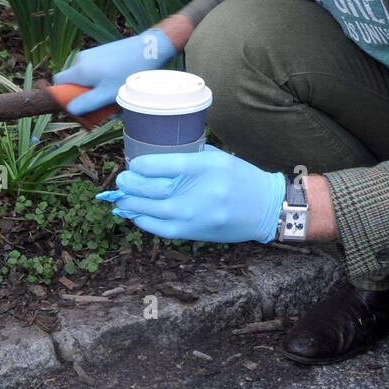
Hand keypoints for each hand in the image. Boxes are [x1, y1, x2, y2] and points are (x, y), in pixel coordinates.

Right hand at [53, 30, 175, 115]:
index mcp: (79, 70)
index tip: (78, 105)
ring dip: (99, 89)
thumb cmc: (128, 73)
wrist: (148, 50)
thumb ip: (87, 103)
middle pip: (75, 81)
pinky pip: (99, 70)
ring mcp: (94, 54)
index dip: (64, 95)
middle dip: (87, 95)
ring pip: (90, 77)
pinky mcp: (105, 52)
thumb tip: (70, 110)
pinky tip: (121, 85)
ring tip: (117, 96)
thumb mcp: (107, 94)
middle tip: (103, 105)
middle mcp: (82, 59)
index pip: (58, 82)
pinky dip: (106, 80)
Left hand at [96, 144, 286, 243]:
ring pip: (147, 210)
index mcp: (203, 166)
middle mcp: (195, 191)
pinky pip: (157, 228)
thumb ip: (190, 156)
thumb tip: (156, 159)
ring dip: (130, 202)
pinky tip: (135, 212)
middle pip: (148, 188)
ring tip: (123, 196)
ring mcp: (192, 215)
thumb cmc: (241, 179)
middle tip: (123, 179)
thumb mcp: (219, 158)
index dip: (140, 164)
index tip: (135, 163)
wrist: (264, 209)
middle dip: (129, 183)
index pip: (159, 164)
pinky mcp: (191, 232)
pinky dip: (142, 220)